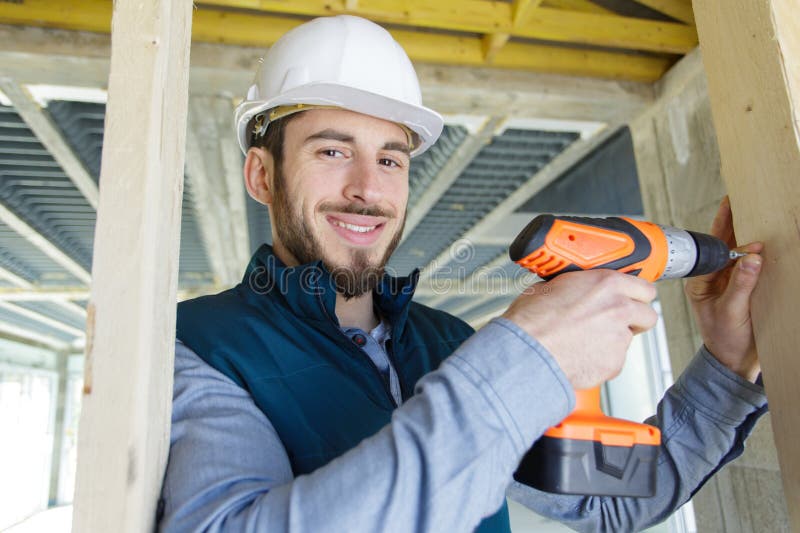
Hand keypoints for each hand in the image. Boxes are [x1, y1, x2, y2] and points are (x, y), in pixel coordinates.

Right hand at [503, 270, 657, 388]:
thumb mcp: (552, 287)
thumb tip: (575, 289)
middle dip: (635, 319)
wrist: (527, 352)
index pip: (645, 287)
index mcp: (607, 284)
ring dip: (614, 340)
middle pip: (648, 315)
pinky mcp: (614, 363)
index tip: (632, 298)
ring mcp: (619, 338)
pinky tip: (581, 355)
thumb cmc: (532, 321)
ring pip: (629, 339)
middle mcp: (619, 309)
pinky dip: (602, 359)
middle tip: (617, 321)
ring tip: (587, 341)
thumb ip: (576, 287)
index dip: (637, 294)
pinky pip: (615, 360)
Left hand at [685, 197, 762, 381]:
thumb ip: (741, 285)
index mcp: (701, 281)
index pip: (711, 248)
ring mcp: (730, 281)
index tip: (730, 205)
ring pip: (741, 253)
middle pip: (725, 245)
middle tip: (745, 201)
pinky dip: (761, 256)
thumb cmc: (725, 340)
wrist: (736, 362)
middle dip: (735, 224)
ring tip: (758, 215)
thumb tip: (751, 257)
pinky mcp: (746, 287)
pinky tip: (768, 244)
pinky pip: (754, 267)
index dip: (723, 226)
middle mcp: (714, 277)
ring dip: (750, 238)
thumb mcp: (732, 312)